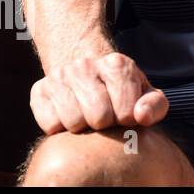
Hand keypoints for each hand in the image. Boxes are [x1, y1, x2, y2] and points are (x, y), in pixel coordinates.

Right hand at [29, 52, 167, 133]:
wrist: (87, 74)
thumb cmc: (122, 92)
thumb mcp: (146, 95)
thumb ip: (154, 106)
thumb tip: (140, 116)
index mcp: (117, 64)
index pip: (125, 111)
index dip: (126, 120)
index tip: (124, 113)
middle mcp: (86, 65)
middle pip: (98, 117)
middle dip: (105, 124)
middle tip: (104, 117)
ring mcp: (60, 76)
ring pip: (73, 122)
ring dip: (83, 127)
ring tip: (87, 117)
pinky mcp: (39, 90)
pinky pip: (50, 125)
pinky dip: (60, 129)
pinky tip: (68, 116)